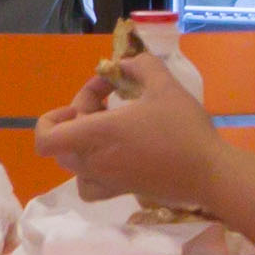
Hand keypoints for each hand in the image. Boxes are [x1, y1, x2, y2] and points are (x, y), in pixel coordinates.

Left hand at [38, 62, 225, 213]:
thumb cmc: (183, 129)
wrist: (207, 172)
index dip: (52, 118)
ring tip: (108, 128)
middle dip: (80, 114)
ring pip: (72, 162)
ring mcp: (105, 179)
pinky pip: (88, 184)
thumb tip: (128, 62)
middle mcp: (93, 160)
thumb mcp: (165, 85)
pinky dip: (89, 172)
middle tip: (111, 99)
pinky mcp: (119, 191)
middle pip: (62, 141)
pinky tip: (111, 158)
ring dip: (82, 142)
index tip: (88, 99)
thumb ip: (141, 66)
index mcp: (96, 134)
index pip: (47, 137)